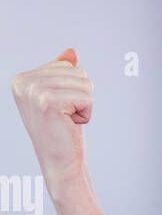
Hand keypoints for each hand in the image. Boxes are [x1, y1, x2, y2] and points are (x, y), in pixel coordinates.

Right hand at [10, 48, 92, 189]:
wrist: (61, 164)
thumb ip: (62, 73)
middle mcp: (23, 82)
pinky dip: (86, 113)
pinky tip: (70, 125)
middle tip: (64, 117)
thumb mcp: (62, 97)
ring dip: (84, 104)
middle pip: (76, 70)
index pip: (65, 64)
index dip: (71, 88)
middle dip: (79, 95)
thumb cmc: (62, 132)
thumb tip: (71, 51)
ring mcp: (34, 91)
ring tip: (67, 121)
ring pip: (84, 82)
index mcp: (22, 79)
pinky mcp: (49, 102)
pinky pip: (87, 96)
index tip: (58, 109)